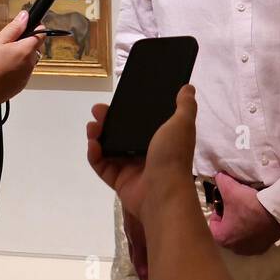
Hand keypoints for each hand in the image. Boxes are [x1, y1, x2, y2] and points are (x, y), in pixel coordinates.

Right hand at [0, 10, 46, 107]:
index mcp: (26, 51)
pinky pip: (23, 72)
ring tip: (1, 58)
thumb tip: (25, 17)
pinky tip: (1, 69)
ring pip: (28, 61)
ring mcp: (26, 76)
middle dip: (24, 43)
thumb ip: (14, 28)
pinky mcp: (20, 86)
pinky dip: (16, 69)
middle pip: (34, 48)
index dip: (35, 28)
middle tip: (6, 44)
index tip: (26, 26)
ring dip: (20, 57)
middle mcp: (30, 64)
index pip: (41, 35)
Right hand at [85, 84, 197, 221]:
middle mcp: (144, 152)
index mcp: (160, 138)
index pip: (140, 121)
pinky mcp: (118, 180)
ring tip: (92, 126)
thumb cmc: (173, 155)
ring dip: (97, 135)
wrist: (163, 192)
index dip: (128, 110)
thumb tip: (188, 87)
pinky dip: (94, 155)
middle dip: (107, 120)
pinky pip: (102, 166)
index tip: (117, 100)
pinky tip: (92, 144)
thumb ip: (185, 106)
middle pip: (121, 133)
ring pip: (108, 148)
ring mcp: (130, 167)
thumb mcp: (182, 124)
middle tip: (97, 111)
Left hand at [209, 172, 279, 255]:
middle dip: (230, 219)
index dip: (218, 211)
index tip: (226, 203)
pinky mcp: (263, 248)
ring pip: (241, 236)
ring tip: (249, 211)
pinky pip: (254, 239)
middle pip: (227, 230)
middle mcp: (234, 249)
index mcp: (222, 238)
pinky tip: (259, 219)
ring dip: (242, 225)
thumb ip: (221, 181)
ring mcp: (250, 250)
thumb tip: (219, 176)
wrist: (275, 212)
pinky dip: (255, 230)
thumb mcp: (230, 188)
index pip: (213, 223)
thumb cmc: (248, 204)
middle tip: (237, 205)